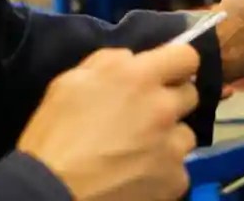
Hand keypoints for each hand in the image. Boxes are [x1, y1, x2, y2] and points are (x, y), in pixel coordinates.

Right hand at [18, 44, 200, 200]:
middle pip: (190, 95)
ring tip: (140, 151)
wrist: (53, 192)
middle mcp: (163, 108)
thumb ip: (108, 62)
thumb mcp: (70, 82)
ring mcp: (173, 147)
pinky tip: (138, 176)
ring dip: (169, 138)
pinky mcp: (175, 180)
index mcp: (139, 78)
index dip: (176, 63)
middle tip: (145, 114)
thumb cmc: (54, 134)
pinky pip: (178, 169)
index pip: (186, 56)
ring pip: (185, 135)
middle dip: (170, 100)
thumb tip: (132, 59)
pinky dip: (162, 172)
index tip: (165, 74)